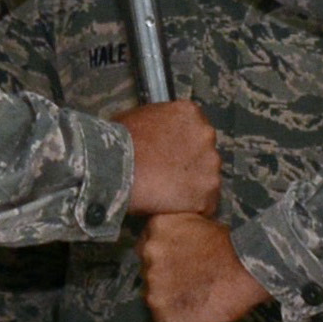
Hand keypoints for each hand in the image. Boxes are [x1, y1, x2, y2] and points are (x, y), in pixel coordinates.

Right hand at [120, 97, 221, 218]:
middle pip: (205, 154)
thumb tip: (154, 133)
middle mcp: (206, 135)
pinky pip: (204, 205)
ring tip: (168, 194)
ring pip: (207, 179)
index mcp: (190, 113)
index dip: (184, 145)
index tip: (172, 156)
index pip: (196, 129)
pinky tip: (172, 207)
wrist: (112, 168)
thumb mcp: (138, 117)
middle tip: (169, 175)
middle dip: (191, 165)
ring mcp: (210, 165)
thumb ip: (158, 123)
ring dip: (192, 187)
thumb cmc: (118, 142)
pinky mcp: (206, 194)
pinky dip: (191, 208)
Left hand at [142, 211, 266, 321]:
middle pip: (148, 270)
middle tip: (189, 280)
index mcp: (157, 226)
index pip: (147, 246)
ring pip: (154, 295)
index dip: (164, 257)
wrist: (249, 270)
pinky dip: (177, 319)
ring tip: (195, 296)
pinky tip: (195, 311)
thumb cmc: (232, 247)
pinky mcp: (163, 311)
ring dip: (170, 298)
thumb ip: (177, 232)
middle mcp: (149, 253)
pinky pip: (165, 318)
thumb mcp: (198, 222)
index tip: (179, 263)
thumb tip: (172, 245)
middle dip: (164, 277)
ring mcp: (153, 284)